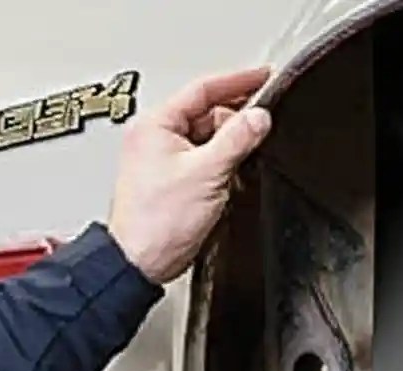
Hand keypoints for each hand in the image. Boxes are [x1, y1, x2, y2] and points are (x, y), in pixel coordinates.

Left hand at [108, 67, 272, 284]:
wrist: (141, 261)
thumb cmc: (156, 221)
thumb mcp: (206, 173)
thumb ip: (237, 140)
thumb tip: (258, 117)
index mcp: (155, 125)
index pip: (202, 90)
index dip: (236, 81)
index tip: (262, 77)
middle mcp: (155, 138)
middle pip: (206, 114)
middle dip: (235, 120)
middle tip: (262, 123)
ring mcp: (162, 160)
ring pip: (206, 138)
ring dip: (229, 145)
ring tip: (246, 156)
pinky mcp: (171, 180)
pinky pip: (203, 160)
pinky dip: (221, 163)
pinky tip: (232, 174)